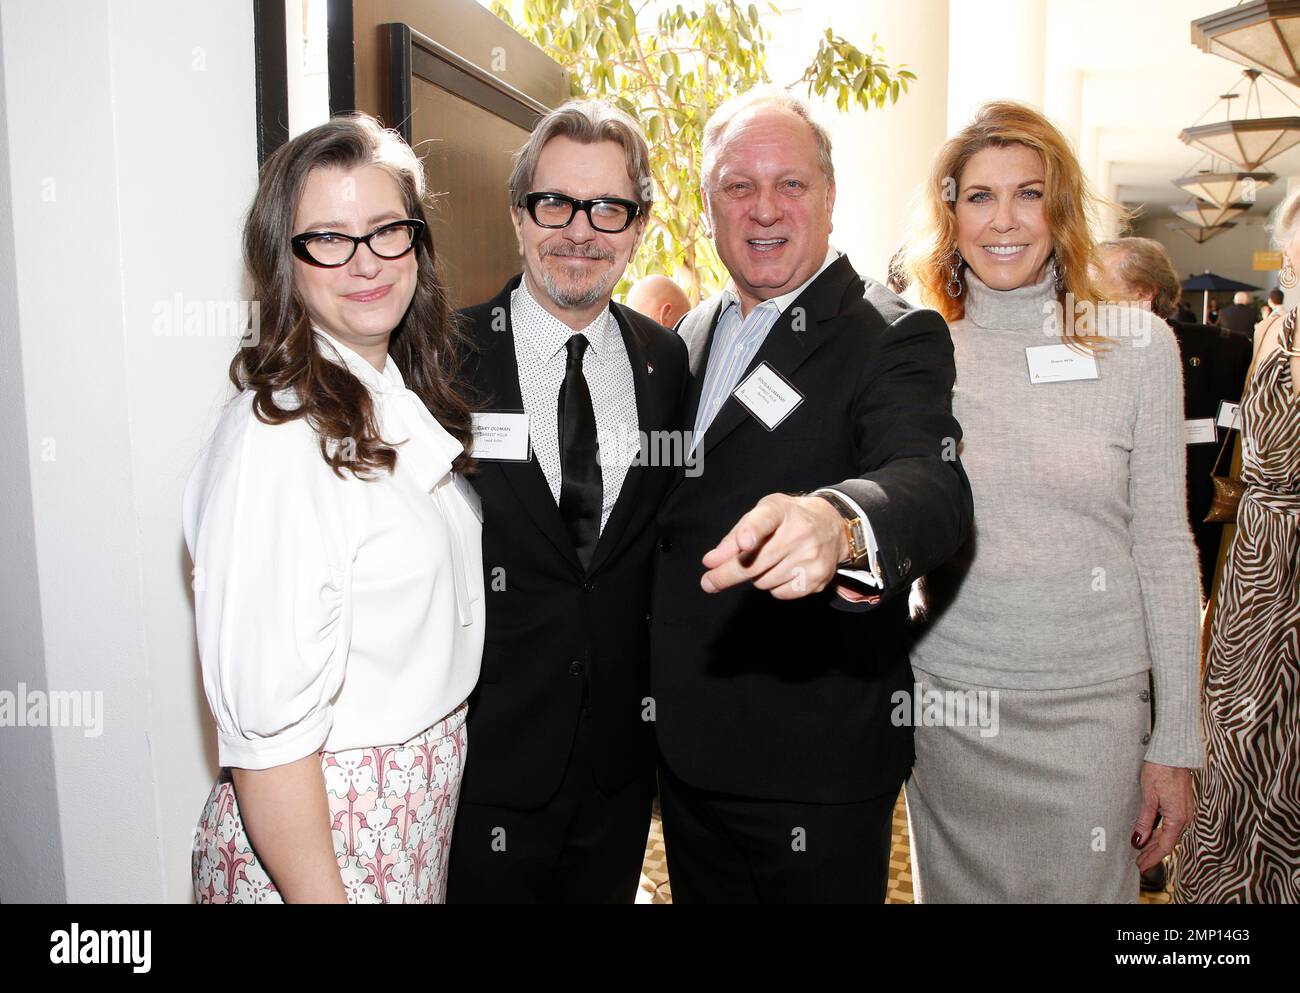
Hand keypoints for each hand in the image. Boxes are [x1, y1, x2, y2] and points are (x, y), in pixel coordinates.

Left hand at [700, 493, 848, 599]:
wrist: (832, 526)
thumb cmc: (787, 519)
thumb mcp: (761, 515)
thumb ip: (733, 537)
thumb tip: (711, 562)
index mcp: (781, 510)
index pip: (765, 519)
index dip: (752, 531)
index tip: (743, 543)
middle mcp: (800, 532)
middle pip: (754, 563)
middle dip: (726, 575)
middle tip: (708, 583)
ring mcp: (811, 557)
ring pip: (763, 582)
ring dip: (755, 577)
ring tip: (769, 561)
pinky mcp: (817, 579)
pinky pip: (779, 593)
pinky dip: (773, 586)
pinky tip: (782, 571)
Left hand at [1131, 761, 1193, 872]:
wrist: (1173, 753)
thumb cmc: (1160, 771)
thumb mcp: (1148, 797)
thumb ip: (1144, 821)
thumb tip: (1139, 841)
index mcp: (1178, 818)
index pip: (1165, 846)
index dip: (1152, 858)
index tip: (1141, 866)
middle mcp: (1185, 818)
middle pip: (1168, 842)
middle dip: (1153, 854)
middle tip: (1139, 863)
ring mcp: (1185, 812)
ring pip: (1170, 834)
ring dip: (1156, 844)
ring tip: (1143, 852)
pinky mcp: (1182, 805)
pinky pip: (1171, 825)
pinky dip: (1161, 833)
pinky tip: (1151, 836)